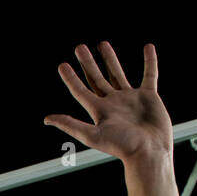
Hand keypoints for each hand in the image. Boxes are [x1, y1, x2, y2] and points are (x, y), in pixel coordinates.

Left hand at [43, 43, 172, 163]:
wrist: (150, 151)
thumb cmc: (122, 146)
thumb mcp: (92, 135)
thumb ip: (70, 125)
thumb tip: (46, 119)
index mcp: (99, 111)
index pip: (80, 91)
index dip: (70, 78)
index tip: (62, 65)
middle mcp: (113, 103)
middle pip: (96, 79)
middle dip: (87, 63)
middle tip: (79, 47)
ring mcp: (130, 99)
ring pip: (117, 74)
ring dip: (110, 59)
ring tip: (102, 44)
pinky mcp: (149, 96)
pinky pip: (149, 74)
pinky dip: (150, 61)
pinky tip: (148, 47)